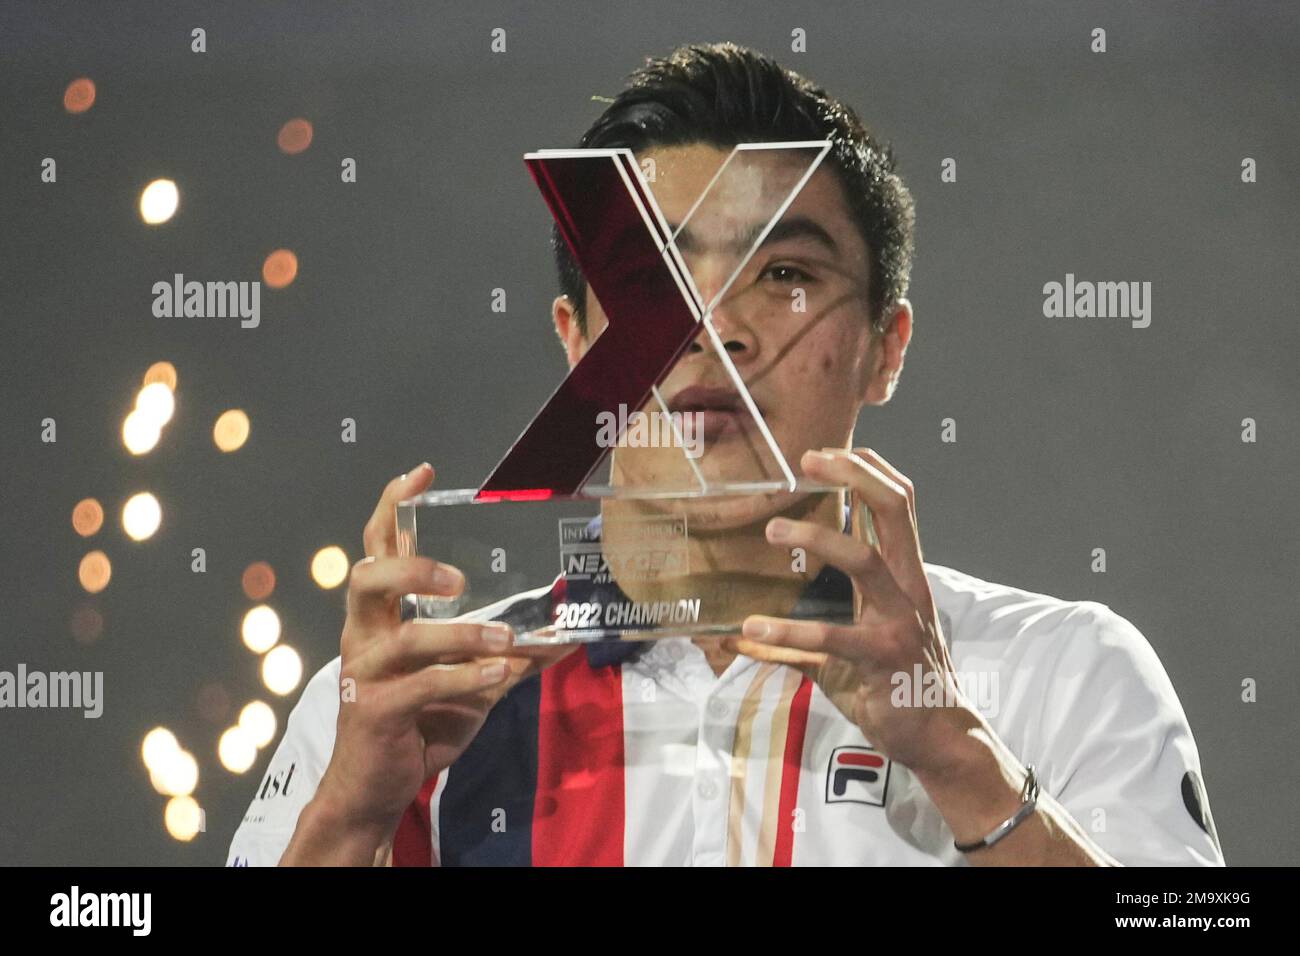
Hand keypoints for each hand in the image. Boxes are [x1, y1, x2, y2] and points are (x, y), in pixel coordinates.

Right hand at [310, 463, 574, 840]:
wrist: (377, 790)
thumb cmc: (420, 726)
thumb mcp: (472, 684)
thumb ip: (511, 655)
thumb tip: (567, 635)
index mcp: (379, 618)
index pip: (376, 550)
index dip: (393, 508)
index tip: (422, 473)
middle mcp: (363, 637)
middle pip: (368, 579)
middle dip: (412, 568)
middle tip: (459, 578)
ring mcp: (363, 674)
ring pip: (406, 637)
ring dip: (461, 635)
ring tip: (507, 641)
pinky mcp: (374, 711)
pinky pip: (421, 685)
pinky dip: (464, 676)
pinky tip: (498, 673)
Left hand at [723, 447, 974, 775]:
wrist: (936, 735)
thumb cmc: (893, 682)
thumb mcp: (851, 644)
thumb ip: (805, 629)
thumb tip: (739, 635)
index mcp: (904, 575)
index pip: (898, 504)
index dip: (869, 470)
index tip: (828, 452)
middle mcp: (908, 587)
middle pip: (895, 510)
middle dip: (855, 476)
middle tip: (808, 459)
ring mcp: (899, 620)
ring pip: (864, 561)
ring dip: (818, 537)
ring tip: (772, 529)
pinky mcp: (883, 658)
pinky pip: (833, 639)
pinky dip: (788, 632)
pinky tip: (752, 630)